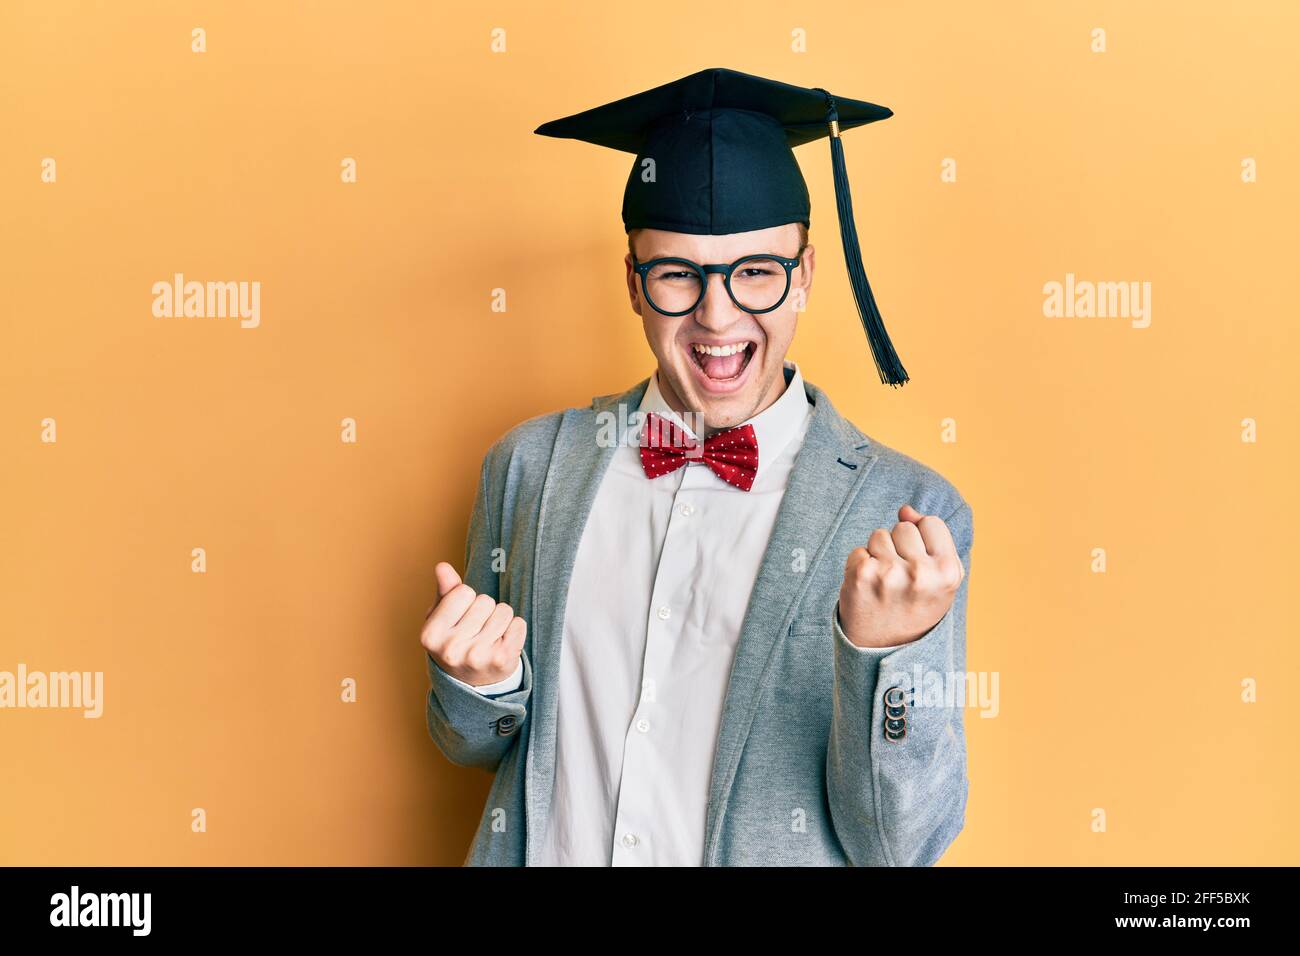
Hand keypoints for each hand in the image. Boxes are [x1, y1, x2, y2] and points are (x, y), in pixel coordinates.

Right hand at [420, 562, 526, 686]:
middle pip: (485, 601)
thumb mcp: (443, 619)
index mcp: (431, 635)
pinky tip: (502, 644)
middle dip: (485, 611)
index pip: (463, 591)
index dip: (466, 600)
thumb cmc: (457, 642)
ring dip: (500, 620)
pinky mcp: (502, 660)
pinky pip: (518, 624)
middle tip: (477, 632)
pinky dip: (515, 630)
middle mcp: (451, 649)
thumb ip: (444, 591)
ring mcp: (477, 657)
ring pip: (503, 611)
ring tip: (489, 638)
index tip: (462, 619)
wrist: (473, 684)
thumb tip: (442, 566)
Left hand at [837, 504, 964, 648]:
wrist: (884, 652)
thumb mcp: (938, 578)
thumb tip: (906, 509)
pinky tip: (867, 589)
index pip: (930, 523)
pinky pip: (859, 551)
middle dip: (899, 547)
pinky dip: (859, 566)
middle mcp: (921, 573)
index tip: (920, 565)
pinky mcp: (860, 576)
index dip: (922, 541)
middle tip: (900, 580)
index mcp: (948, 571)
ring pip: (879, 535)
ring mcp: (889, 574)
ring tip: (884, 585)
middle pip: (903, 527)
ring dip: (878, 556)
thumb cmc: (915, 608)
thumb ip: (931, 539)